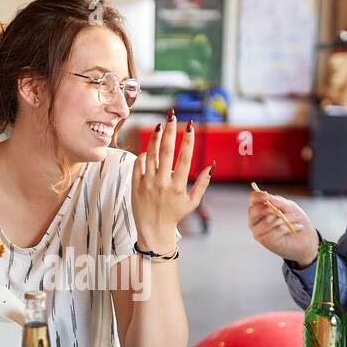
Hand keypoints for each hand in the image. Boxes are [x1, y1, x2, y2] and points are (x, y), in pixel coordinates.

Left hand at [132, 111, 211, 251]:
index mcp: (178, 186)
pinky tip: (149, 149)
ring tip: (161, 125)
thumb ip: (202, 183)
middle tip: (173, 116)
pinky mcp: (136, 185)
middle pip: (167, 152)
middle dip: (171, 132)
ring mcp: (147, 183)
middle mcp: (162, 183)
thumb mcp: (192, 202)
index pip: (184, 158)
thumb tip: (211, 165)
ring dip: (156, 138)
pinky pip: (139, 164)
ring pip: (151, 154)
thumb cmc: (175, 215)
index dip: (188, 141)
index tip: (190, 126)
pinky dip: (144, 154)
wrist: (153, 230)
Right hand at [247, 189, 317, 265]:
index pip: (253, 199)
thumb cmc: (295, 221)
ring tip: (296, 219)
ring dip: (286, 218)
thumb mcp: (289, 207)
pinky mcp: (267, 242)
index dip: (257, 196)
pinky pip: (277, 230)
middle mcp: (255, 222)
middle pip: (253, 211)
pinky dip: (289, 227)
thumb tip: (268, 197)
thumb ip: (278, 202)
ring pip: (267, 221)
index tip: (266, 196)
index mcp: (259, 209)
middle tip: (282, 210)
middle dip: (268, 208)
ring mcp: (259, 233)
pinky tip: (297, 227)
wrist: (306, 238)